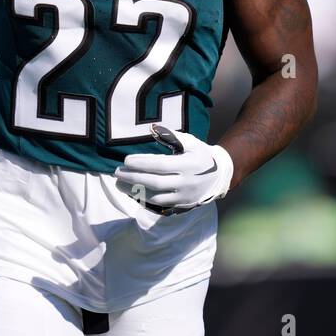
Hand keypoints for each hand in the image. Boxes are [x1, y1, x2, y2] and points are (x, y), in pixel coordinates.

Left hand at [113, 125, 233, 212]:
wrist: (219, 177)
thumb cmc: (200, 155)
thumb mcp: (190, 142)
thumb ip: (171, 136)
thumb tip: (151, 129)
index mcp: (189, 164)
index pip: (160, 165)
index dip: (142, 163)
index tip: (126, 160)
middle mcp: (187, 182)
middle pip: (155, 182)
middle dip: (133, 178)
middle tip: (117, 173)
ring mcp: (184, 197)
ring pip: (155, 197)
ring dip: (135, 191)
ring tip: (120, 184)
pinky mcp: (182, 206)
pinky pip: (159, 206)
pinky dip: (144, 200)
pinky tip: (133, 193)